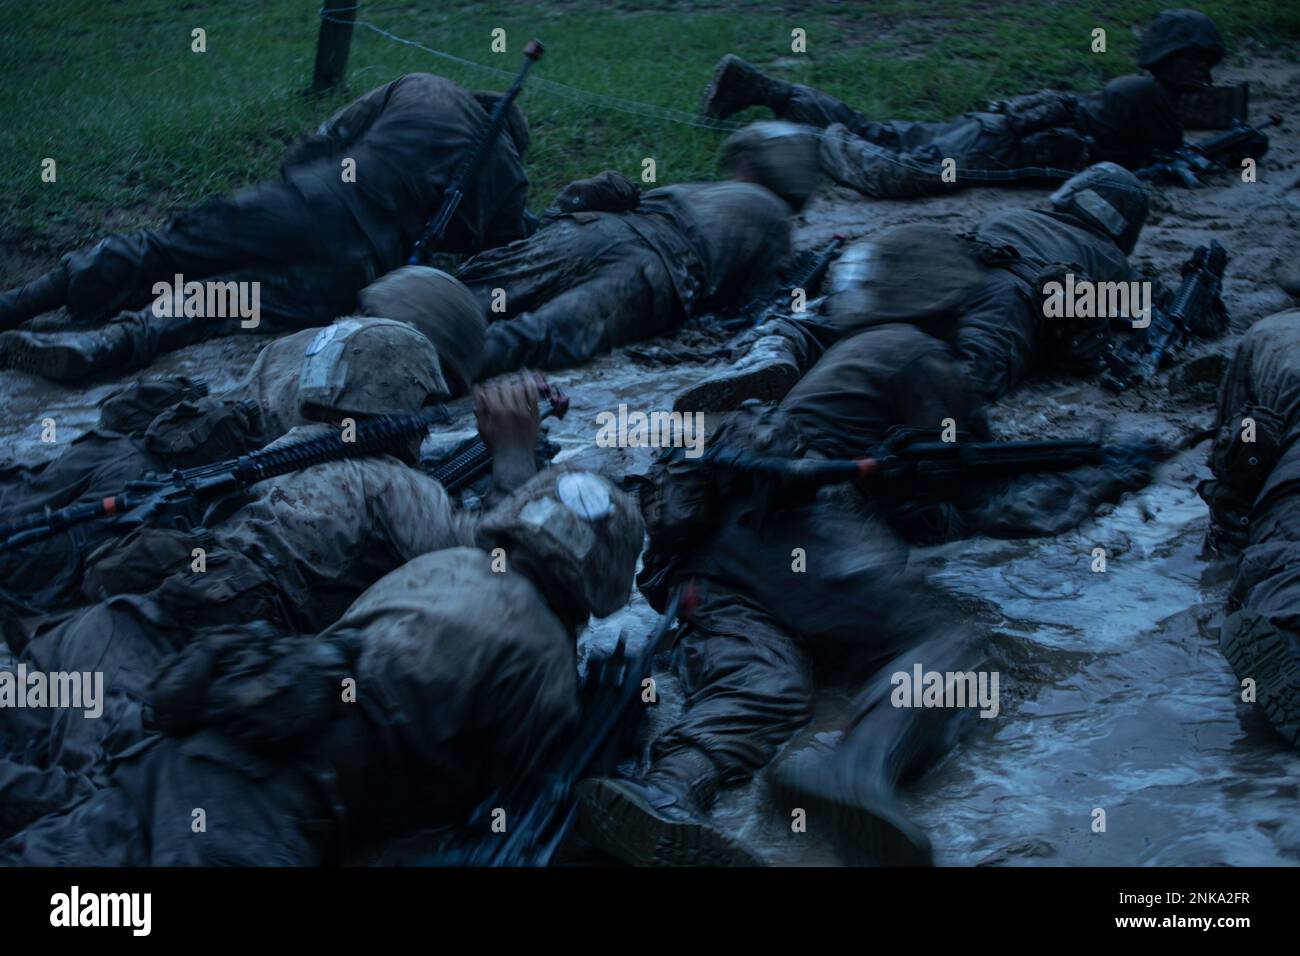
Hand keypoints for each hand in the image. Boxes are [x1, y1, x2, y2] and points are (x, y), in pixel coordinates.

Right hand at [474, 372, 541, 493]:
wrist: (514, 459)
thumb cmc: (496, 445)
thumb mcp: (483, 428)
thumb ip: (480, 408)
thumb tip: (478, 391)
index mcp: (495, 412)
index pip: (492, 389)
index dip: (490, 385)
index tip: (491, 386)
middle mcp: (510, 410)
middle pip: (506, 387)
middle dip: (502, 383)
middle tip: (502, 384)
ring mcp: (524, 412)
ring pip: (519, 389)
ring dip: (515, 382)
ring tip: (513, 380)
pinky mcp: (535, 416)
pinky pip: (534, 397)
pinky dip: (531, 386)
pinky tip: (528, 381)